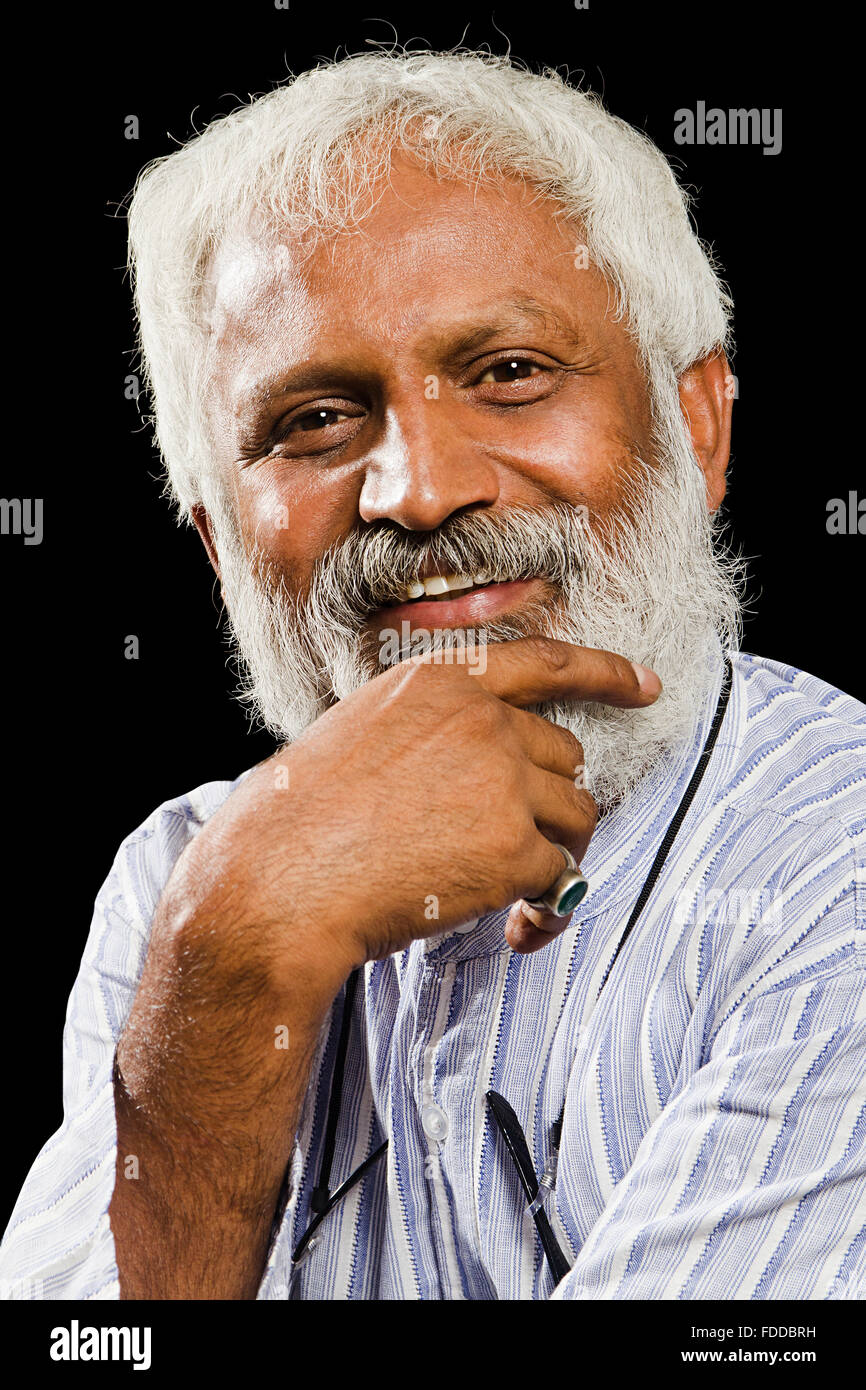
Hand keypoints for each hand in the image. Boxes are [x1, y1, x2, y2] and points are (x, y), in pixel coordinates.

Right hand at [188, 637, 659, 975]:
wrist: (276, 881)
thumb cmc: (300, 820)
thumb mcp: (362, 735)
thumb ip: (432, 733)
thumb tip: (496, 771)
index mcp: (438, 681)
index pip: (545, 660)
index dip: (606, 673)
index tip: (646, 685)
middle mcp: (481, 719)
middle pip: (566, 754)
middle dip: (548, 801)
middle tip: (513, 847)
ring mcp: (502, 778)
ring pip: (578, 812)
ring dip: (556, 852)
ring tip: (514, 892)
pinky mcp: (513, 845)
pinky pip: (562, 875)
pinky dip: (544, 908)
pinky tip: (510, 929)